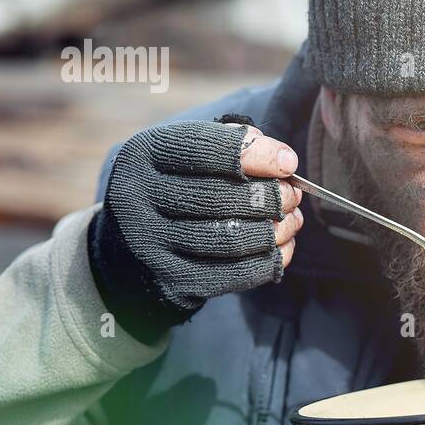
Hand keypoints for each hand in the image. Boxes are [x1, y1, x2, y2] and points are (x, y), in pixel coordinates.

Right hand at [88, 118, 305, 342]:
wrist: (132, 239)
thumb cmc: (178, 183)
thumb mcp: (190, 152)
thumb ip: (233, 144)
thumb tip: (283, 161)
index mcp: (144, 154)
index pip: (204, 148)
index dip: (256, 155)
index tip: (289, 163)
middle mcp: (138, 198)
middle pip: (220, 198)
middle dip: (269, 197)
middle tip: (291, 196)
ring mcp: (151, 244)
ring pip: (229, 238)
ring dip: (274, 230)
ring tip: (291, 220)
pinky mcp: (171, 280)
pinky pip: (232, 275)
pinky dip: (267, 261)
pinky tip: (282, 248)